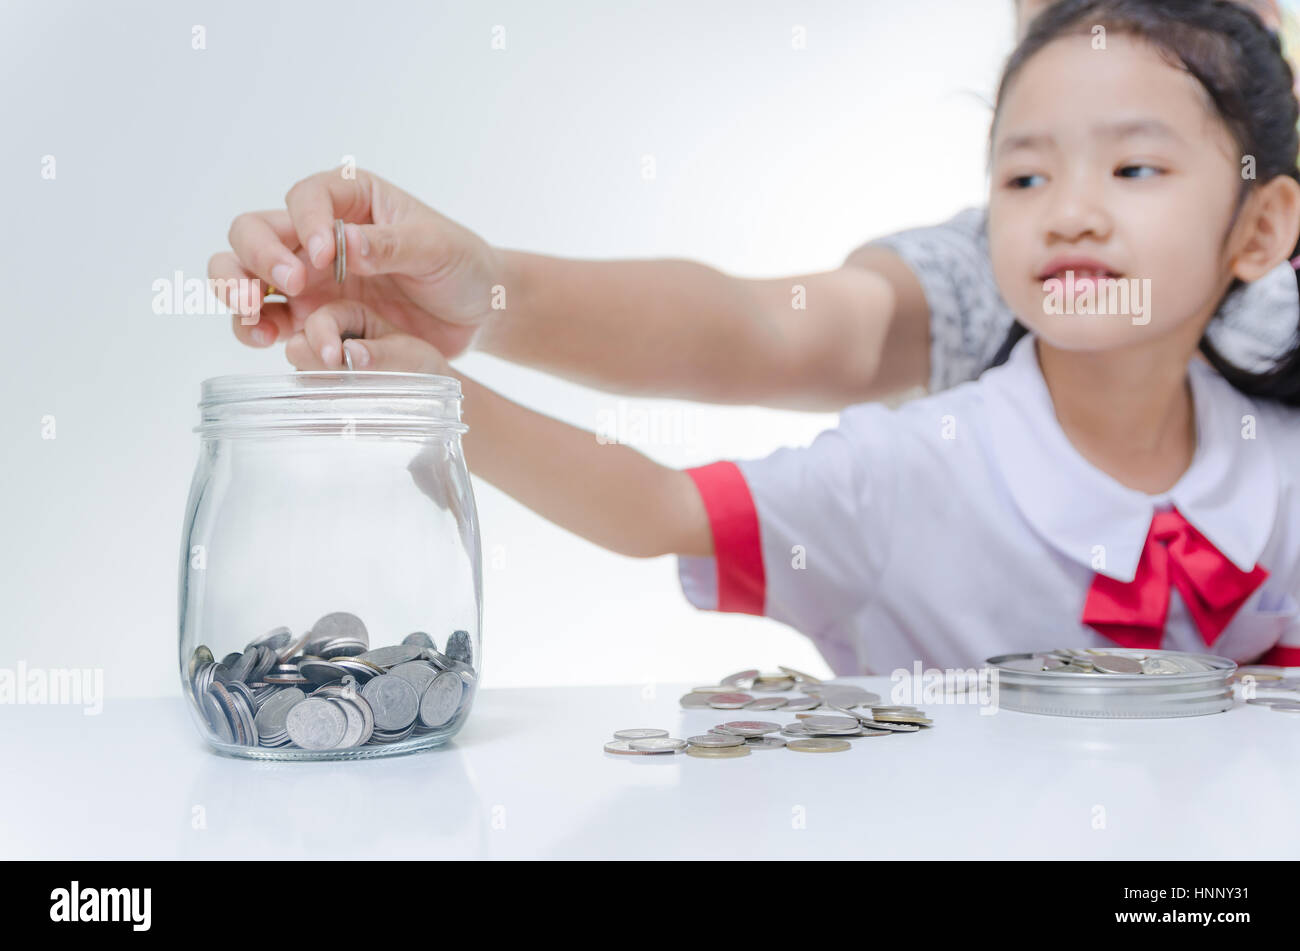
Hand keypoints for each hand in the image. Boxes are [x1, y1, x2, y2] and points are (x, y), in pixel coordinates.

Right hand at [209, 168, 504, 363]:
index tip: (325, 255)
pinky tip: (267, 340)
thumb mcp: (438, 248)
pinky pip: (266, 321)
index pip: (307, 196)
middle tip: (292, 285)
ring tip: (256, 315)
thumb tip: (346, 245)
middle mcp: (316, 235)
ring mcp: (307, 279)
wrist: (475, 313)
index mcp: (350, 199)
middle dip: (258, 255)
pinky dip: (254, 329)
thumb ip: (392, 245)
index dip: (306, 222)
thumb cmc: (461, 265)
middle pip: (254, 230)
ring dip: (236, 290)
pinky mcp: (310, 319)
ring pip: (243, 273)